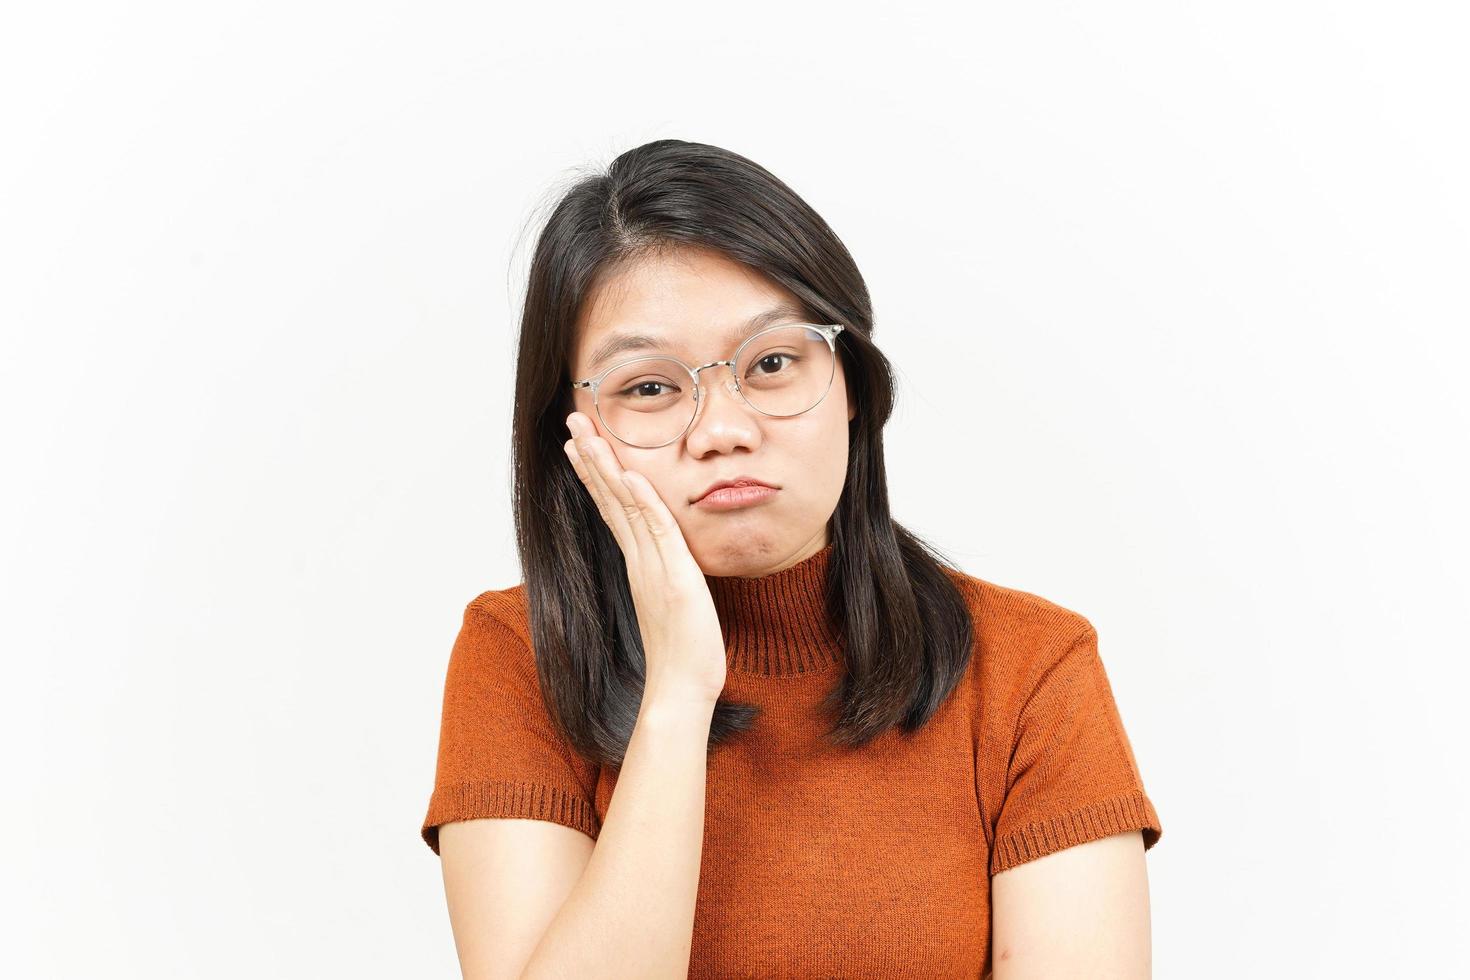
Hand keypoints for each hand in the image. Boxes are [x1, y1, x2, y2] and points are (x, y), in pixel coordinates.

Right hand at [562, 411, 727, 707]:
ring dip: (607, 468)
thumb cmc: (682, 655)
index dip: (596, 475)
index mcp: (639, 564)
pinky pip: (657, 533)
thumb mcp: (674, 604)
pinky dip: (644, 502)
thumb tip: (665, 563)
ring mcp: (653, 569)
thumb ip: (666, 578)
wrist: (681, 691)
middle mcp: (640, 561)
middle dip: (591, 458)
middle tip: (571, 423)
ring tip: (587, 435)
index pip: (613, 509)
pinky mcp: (674, 580)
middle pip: (611, 499)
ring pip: (626, 508)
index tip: (579, 446)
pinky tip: (631, 476)